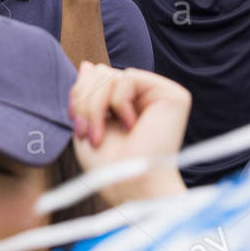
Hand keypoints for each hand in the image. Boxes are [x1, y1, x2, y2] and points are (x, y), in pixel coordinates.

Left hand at [69, 63, 189, 204]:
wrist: (129, 186)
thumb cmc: (108, 166)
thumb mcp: (87, 124)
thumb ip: (86, 93)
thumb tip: (88, 63)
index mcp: (124, 103)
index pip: (95, 76)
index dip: (79, 95)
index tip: (77, 125)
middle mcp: (142, 96)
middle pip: (100, 71)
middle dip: (85, 101)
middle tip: (88, 133)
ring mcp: (158, 94)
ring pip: (110, 74)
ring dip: (96, 107)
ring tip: (100, 136)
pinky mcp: (172, 94)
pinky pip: (129, 77)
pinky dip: (119, 103)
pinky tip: (131, 126)